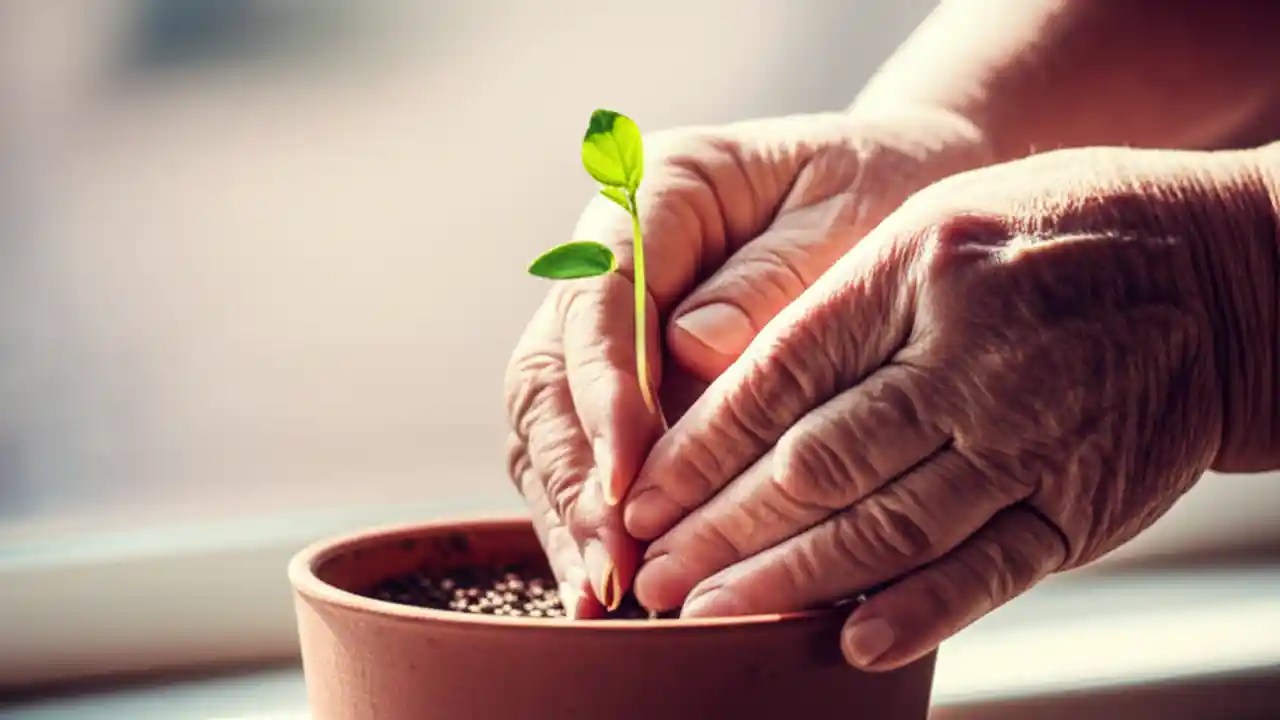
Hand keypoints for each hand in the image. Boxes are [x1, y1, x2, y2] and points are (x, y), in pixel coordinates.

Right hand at [505, 108, 991, 615]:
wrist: (904, 188)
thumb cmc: (887, 188)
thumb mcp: (854, 213)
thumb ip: (774, 276)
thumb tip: (690, 349)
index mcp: (661, 188)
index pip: (603, 290)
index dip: (605, 388)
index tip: (628, 478)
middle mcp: (616, 255)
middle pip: (552, 366)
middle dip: (576, 471)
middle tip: (613, 565)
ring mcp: (613, 319)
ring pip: (548, 418)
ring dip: (569, 507)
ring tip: (602, 596)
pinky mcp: (628, 375)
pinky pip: (585, 447)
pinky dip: (592, 515)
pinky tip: (611, 584)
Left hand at [626, 145, 1274, 663]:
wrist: (1218, 274)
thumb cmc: (1057, 233)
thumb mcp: (934, 225)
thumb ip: (834, 302)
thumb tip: (719, 376)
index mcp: (917, 274)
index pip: (779, 376)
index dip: (700, 446)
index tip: (645, 492)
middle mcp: (969, 360)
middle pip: (815, 463)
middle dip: (719, 527)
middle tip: (653, 572)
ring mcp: (1029, 439)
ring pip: (883, 526)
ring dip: (785, 580)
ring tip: (709, 610)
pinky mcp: (1078, 504)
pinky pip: (987, 571)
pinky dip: (916, 612)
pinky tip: (848, 641)